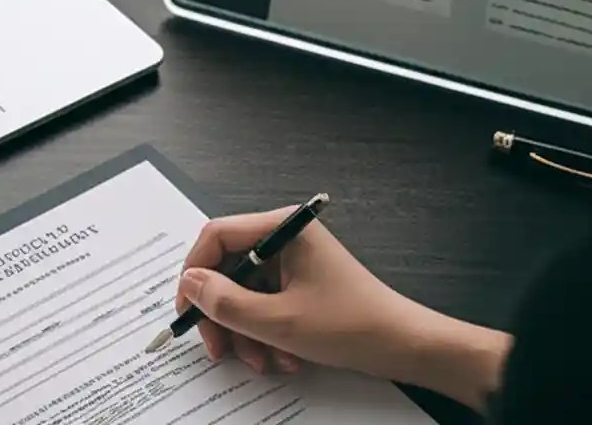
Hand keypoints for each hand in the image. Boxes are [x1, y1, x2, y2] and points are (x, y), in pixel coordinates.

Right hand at [175, 207, 511, 412]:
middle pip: (228, 269)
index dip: (194, 273)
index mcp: (284, 229)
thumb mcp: (279, 321)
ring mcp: (295, 262)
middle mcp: (287, 238)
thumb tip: (191, 284)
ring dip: (245, 332)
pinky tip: (282, 358)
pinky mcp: (302, 285)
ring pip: (245, 293)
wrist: (403, 345)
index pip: (217, 236)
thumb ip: (227, 302)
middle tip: (219, 349)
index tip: (187, 309)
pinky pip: (266, 305)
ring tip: (261, 362)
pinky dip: (265, 334)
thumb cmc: (352, 325)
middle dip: (223, 314)